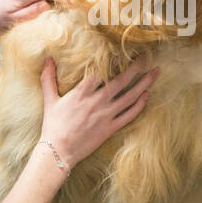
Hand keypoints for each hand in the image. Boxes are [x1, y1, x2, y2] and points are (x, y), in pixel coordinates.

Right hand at [38, 56, 158, 169]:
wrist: (59, 151)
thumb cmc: (53, 125)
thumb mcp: (49, 99)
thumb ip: (48, 78)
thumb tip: (47, 59)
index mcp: (81, 93)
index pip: (100, 72)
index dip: (112, 61)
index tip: (123, 51)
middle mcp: (96, 102)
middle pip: (121, 81)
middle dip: (136, 68)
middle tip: (147, 57)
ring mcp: (105, 115)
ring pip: (129, 97)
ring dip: (144, 84)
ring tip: (155, 73)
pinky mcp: (110, 128)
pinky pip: (129, 115)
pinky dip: (139, 105)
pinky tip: (146, 96)